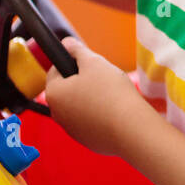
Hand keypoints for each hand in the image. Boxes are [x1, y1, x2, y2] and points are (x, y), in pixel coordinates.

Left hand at [44, 36, 148, 156]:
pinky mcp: (87, 140)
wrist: (131, 129)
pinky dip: (99, 115)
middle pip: (67, 90)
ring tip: (111, 95)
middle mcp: (57, 114)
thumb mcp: (94, 63)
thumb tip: (66, 43)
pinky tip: (115, 112)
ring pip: (79, 106)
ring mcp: (72, 130)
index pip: (55, 71)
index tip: (89, 63)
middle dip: (82, 82)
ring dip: (91, 99)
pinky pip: (90, 122)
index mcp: (53, 93)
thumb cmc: (111, 93)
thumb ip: (77, 51)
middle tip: (103, 79)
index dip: (72, 63)